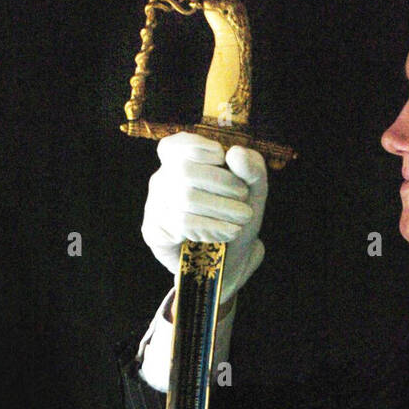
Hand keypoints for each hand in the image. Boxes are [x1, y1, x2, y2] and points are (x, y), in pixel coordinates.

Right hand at [140, 131, 267, 307]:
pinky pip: (182, 224)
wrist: (230, 262)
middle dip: (222, 183)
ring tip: (242, 219)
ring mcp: (154, 206)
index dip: (201, 148)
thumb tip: (235, 153)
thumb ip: (252, 168)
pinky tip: (227, 233)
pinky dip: (212, 227)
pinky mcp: (154, 232)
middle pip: (185, 170)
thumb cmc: (236, 218)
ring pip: (186, 198)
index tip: (224, 159)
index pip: (175, 145)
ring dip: (222, 208)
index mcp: (179, 163)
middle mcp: (162, 181)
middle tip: (244, 199)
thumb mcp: (254, 191)